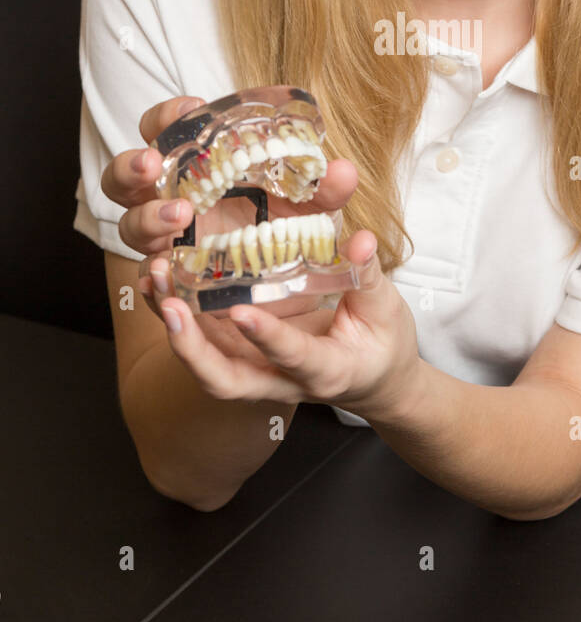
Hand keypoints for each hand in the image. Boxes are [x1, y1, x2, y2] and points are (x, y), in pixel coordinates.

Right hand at [100, 94, 369, 371]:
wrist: (297, 298)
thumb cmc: (290, 233)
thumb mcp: (312, 210)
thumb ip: (325, 190)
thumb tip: (343, 172)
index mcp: (195, 170)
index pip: (163, 132)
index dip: (166, 117)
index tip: (191, 108)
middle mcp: (170, 203)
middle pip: (124, 179)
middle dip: (131, 168)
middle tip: (154, 165)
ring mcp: (166, 246)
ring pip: (130, 229)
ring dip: (146, 220)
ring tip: (178, 217)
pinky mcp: (174, 288)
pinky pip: (147, 286)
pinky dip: (149, 282)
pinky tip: (160, 277)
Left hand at [157, 228, 421, 422]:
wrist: (373, 380)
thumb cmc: (381, 346)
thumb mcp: (387, 311)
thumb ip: (368, 275)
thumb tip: (358, 240)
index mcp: (326, 370)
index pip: (294, 358)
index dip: (268, 338)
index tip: (242, 312)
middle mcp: (281, 380)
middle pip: (226, 381)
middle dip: (192, 349)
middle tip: (169, 305)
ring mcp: (257, 371)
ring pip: (205, 363)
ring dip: (173, 327)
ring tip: (152, 279)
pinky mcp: (241, 356)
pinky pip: (202, 342)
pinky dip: (175, 315)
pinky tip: (157, 279)